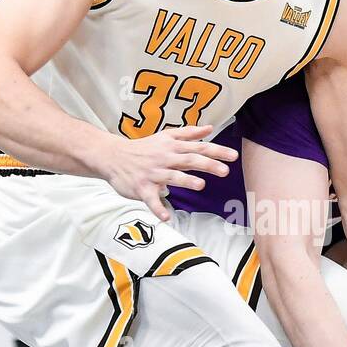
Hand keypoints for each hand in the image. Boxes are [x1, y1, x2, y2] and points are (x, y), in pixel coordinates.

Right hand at [105, 123, 237, 220]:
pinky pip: (150, 200)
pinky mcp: (141, 188)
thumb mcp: (165, 136)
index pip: (198, 148)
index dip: (217, 151)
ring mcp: (153, 174)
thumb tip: (210, 128)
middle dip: (207, 165)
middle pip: (189, 160)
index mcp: (172, 147)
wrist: (113, 156)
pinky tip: (166, 217)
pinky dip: (157, 208)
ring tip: (200, 185)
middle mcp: (165, 159)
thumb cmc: (143, 147)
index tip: (233, 156)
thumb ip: (188, 133)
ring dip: (185, 181)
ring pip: (171, 177)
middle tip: (225, 171)